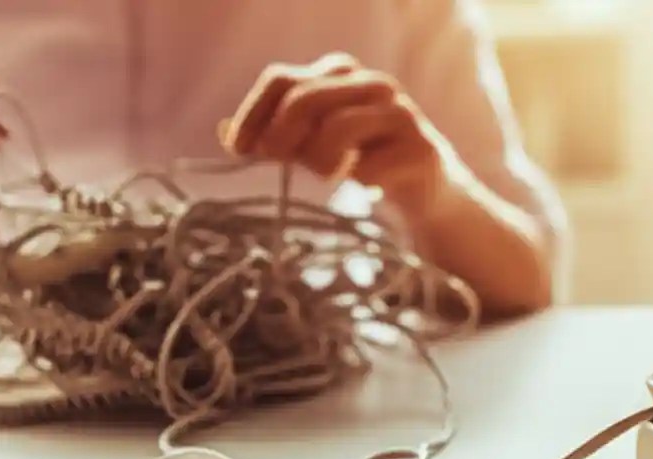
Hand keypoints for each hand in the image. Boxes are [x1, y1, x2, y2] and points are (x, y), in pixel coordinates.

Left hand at [220, 53, 461, 218]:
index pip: (282, 80)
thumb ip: (277, 136)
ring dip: (319, 162)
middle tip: (276, 164)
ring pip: (338, 129)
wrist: (428, 190)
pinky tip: (365, 188)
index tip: (238, 149)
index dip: (253, 113)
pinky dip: (358, 181)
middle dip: (280, 137)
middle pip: (305, 99)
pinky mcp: (419, 149)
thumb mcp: (314, 144)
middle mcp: (369, 85)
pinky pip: (370, 166)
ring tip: (329, 176)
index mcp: (338, 75)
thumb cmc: (364, 161)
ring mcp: (398, 114)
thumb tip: (224, 133)